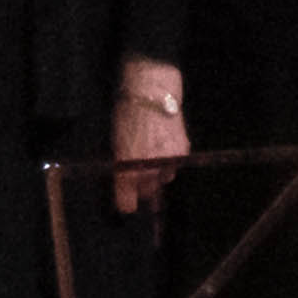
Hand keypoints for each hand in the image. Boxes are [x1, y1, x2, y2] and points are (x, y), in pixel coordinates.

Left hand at [112, 59, 185, 213]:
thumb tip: (121, 180)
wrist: (151, 94)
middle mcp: (147, 171)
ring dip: (155, 175)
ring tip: (150, 157)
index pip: (126, 202)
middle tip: (136, 175)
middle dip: (140, 187)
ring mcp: (166, 163)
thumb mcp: (116, 142)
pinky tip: (162, 149)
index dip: (125, 202)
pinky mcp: (181, 155)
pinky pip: (173, 168)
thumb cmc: (126, 115)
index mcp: (127, 169)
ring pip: (161, 181)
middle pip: (145, 193)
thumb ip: (119, 166)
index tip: (125, 203)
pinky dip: (167, 163)